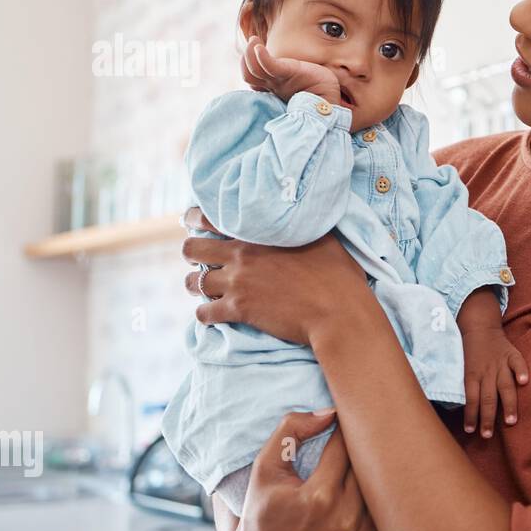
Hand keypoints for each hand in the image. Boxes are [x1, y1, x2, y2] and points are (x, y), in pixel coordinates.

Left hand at [181, 206, 369, 346]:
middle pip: (191, 249)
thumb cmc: (339, 274)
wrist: (338, 312)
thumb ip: (300, 225)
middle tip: (199, 260)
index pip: (211, 217)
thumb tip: (301, 216)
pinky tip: (214, 314)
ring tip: (207, 289)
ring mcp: (237, 284)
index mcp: (259, 233)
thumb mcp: (322, 237)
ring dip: (196, 286)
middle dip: (191, 254)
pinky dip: (206, 314)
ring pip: (193, 283)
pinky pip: (204, 313)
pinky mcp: (238, 310)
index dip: (195, 218)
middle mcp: (241, 255)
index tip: (191, 220)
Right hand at [221, 409, 384, 530]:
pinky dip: (379, 502)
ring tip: (368, 460)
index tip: (343, 422)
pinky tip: (367, 491)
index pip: (345, 447)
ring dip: (375, 474)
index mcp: (319, 497)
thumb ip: (291, 431)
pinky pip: (385, 516)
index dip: (344, 430)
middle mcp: (344, 520)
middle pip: (369, 467)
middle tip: (362, 434)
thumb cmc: (263, 510)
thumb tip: (330, 413)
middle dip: (364, 449)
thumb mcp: (264, 468)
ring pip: (381, 490)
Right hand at [241, 34, 340, 104]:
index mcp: (278, 88)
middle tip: (252, 41)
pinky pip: (269, 66)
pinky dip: (261, 57)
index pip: (255, 81)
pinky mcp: (288, 75)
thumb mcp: (305, 88)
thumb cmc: (323, 94)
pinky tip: (258, 46)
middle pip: (250, 75)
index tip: (253, 54)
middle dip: (245, 59)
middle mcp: (275, 86)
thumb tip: (290, 84)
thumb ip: (294, 83)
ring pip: (254, 70)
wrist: (333, 104)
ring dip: (249, 53)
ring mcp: (280, 82)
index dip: (248, 68)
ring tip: (254, 40)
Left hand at [461, 326, 527, 437]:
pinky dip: (521, 371)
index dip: (470, 415)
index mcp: (471, 374)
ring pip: (504, 386)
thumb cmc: (469, 351)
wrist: (479, 326)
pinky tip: (524, 382)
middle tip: (488, 435)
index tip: (470, 430)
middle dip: (487, 418)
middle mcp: (486, 371)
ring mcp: (500, 363)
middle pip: (487, 397)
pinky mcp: (511, 354)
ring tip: (510, 421)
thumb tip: (454, 408)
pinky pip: (518, 363)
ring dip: (508, 404)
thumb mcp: (461, 366)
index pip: (470, 398)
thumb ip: (465, 386)